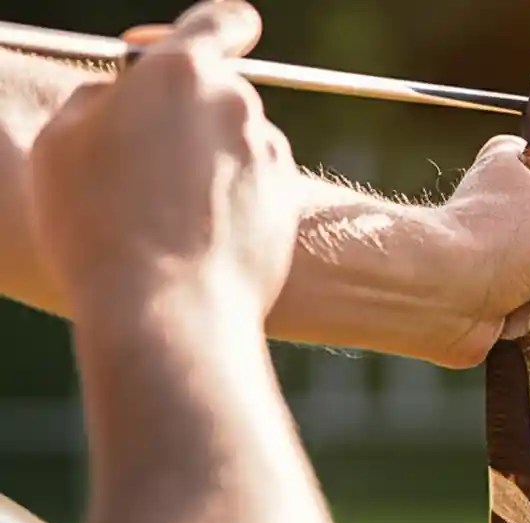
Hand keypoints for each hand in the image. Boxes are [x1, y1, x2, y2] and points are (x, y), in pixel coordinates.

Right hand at [29, 1, 298, 321]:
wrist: (171, 307)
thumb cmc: (100, 224)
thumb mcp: (61, 143)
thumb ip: (101, 98)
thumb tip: (126, 95)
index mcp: (182, 70)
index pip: (221, 21)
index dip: (218, 28)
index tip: (207, 42)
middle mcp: (238, 102)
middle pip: (219, 91)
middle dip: (188, 115)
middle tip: (143, 162)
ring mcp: (270, 154)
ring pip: (235, 142)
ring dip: (208, 163)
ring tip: (163, 215)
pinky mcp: (288, 202)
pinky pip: (255, 186)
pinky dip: (232, 201)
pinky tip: (197, 237)